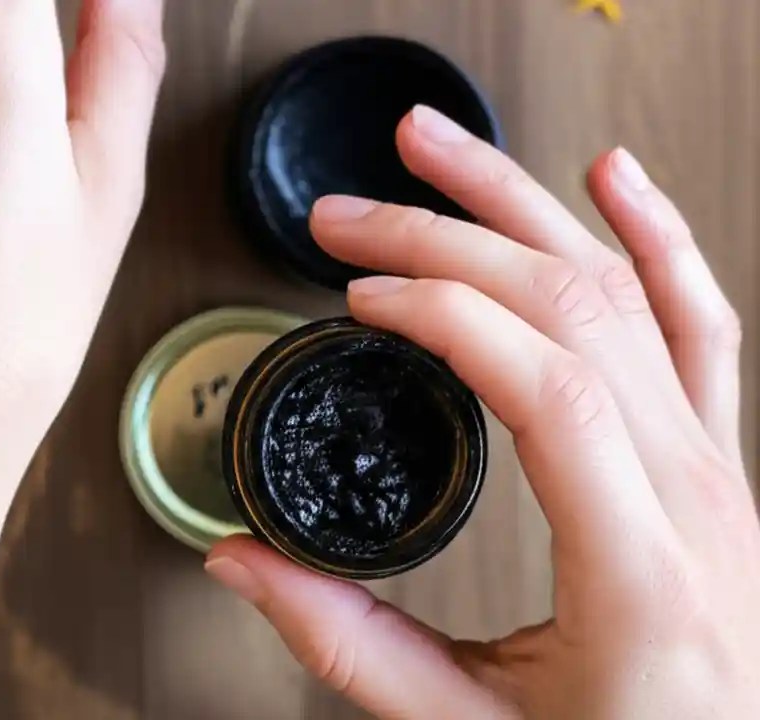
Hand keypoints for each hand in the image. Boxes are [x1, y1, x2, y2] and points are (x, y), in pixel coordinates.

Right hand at [206, 105, 758, 718]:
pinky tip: (614, 179)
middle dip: (445, 237)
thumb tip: (241, 562)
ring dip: (525, 204)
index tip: (359, 298)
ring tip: (439, 152)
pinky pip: (701, 320)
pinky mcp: (714, 459)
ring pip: (629, 289)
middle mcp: (693, 497)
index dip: (442, 314)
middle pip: (574, 307)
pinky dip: (659, 235)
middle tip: (350, 217)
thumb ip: (347, 646)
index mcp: (637, 566)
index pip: (546, 387)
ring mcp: (716, 467)